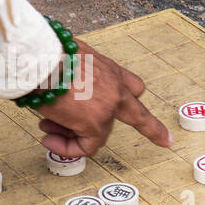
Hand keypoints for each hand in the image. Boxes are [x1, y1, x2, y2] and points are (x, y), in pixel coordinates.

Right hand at [33, 40, 172, 156]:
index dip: (135, 96)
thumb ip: (72, 81)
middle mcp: (114, 87)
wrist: (40, 60)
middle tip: (165, 140)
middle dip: (151, 128)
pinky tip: (49, 139)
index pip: (130, 83)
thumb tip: (60, 102)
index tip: (147, 99)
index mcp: (107, 69)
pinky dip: (67, 148)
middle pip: (138, 112)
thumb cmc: (44, 56)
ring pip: (98, 133)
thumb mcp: (66, 61)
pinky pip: (86, 146)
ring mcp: (109, 107)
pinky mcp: (97, 123)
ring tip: (48, 129)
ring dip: (70, 135)